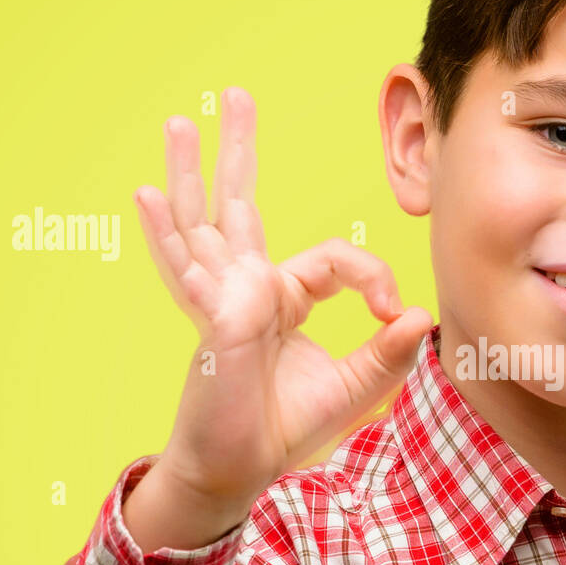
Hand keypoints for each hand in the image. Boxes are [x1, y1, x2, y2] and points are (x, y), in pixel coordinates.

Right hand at [132, 87, 432, 508]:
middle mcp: (249, 288)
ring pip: (205, 222)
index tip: (391, 312)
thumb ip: (386, 354)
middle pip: (242, 205)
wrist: (238, 468)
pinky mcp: (212, 321)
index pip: (335, 258)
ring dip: (190, 171)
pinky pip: (188, 272)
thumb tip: (419, 316)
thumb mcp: (353, 389)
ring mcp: (222, 300)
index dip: (371, 274)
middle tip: (237, 96)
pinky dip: (165, 233)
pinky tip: (146, 195)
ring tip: (177, 122)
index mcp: (285, 297)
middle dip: (239, 151)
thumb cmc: (282, 427)